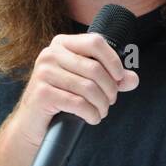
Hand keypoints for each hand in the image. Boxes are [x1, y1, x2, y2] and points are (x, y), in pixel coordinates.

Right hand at [14, 32, 138, 144]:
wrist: (32, 123)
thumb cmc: (61, 99)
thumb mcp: (86, 84)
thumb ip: (110, 79)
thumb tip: (133, 79)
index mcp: (62, 44)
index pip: (95, 42)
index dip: (113, 61)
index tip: (120, 78)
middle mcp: (50, 54)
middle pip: (95, 68)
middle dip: (110, 90)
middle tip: (110, 102)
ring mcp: (44, 73)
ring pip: (88, 88)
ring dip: (101, 105)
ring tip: (101, 112)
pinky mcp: (42, 93)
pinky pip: (78, 103)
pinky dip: (91, 114)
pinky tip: (92, 118)